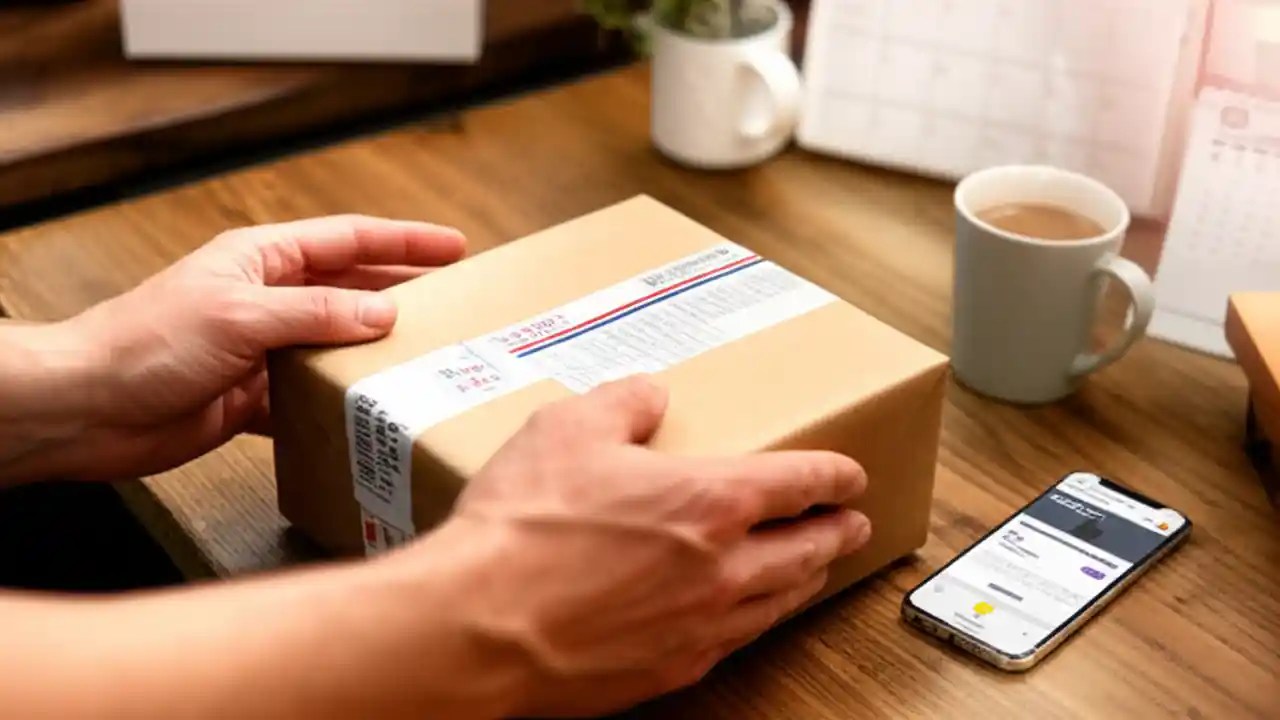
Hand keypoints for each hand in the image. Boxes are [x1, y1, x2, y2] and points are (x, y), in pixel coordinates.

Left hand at [53, 215, 465, 480]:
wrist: (89, 407)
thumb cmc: (147, 342)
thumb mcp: (241, 315)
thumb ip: (317, 314)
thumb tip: (384, 312)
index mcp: (262, 259)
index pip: (348, 240)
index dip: (404, 241)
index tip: (454, 247)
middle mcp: (267, 298)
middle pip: (351, 289)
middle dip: (403, 293)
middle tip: (458, 304)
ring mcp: (262, 348)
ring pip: (336, 345)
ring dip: (376, 353)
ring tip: (429, 360)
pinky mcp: (253, 397)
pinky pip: (312, 396)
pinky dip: (340, 403)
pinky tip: (372, 410)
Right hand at [382, 376, 871, 717]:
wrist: (479, 626)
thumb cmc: (523, 527)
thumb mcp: (568, 428)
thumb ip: (622, 403)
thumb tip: (650, 395)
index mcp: (711, 500)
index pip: (800, 483)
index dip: (835, 476)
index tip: (853, 476)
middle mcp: (724, 568)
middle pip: (807, 548)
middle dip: (837, 532)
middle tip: (853, 525)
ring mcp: (702, 625)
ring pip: (780, 602)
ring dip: (807, 579)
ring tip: (816, 570)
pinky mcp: (671, 669)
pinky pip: (737, 642)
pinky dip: (758, 622)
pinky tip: (747, 618)